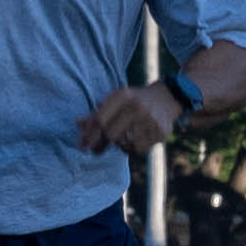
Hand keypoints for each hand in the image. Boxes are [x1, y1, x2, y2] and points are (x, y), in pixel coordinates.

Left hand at [71, 77, 185, 157]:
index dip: (89, 135)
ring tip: (124, 137)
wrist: (167, 97)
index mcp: (123, 96)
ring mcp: (150, 120)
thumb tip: (78, 124)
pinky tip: (137, 138)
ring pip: (125, 145)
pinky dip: (134, 147)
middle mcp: (137, 107)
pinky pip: (139, 149)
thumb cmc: (133, 101)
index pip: (100, 120)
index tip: (82, 146)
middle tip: (98, 149)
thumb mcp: (116, 100)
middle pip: (111, 135)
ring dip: (121, 145)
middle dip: (102, 143)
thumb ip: (97, 113)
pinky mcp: (161, 132)